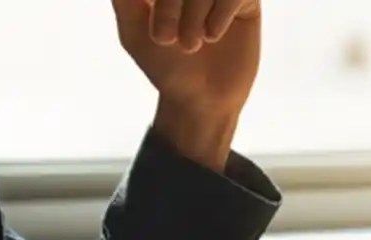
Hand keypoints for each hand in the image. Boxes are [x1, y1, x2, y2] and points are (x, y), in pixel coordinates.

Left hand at [112, 0, 262, 169]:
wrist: (203, 98)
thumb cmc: (167, 65)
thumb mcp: (134, 33)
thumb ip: (124, 0)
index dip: (163, 4)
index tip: (154, 35)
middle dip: (170, 4)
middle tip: (164, 39)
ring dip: (194, 14)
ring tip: (190, 45)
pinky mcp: (247, 0)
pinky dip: (220, 14)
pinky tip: (212, 38)